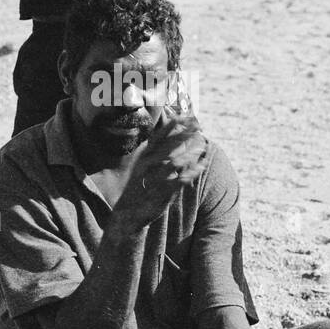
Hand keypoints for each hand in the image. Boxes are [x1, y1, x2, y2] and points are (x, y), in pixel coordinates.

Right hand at [113, 113, 208, 231]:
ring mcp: (153, 178)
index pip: (158, 136)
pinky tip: (201, 165)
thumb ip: (156, 150)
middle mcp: (147, 165)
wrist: (127, 212)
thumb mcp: (143, 164)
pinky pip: (179, 180)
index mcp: (143, 156)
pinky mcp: (161, 192)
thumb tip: (170, 135)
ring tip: (202, 146)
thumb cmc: (138, 185)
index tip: (185, 116)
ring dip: (190, 153)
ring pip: (175, 162)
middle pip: (168, 145)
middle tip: (198, 125)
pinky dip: (192, 172)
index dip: (172, 125)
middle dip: (184, 134)